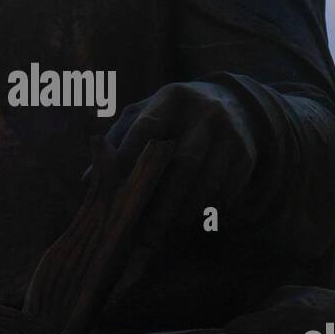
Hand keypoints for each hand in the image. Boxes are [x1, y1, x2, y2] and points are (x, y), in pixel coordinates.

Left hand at [103, 81, 258, 232]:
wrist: (232, 105)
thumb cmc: (173, 118)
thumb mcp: (146, 115)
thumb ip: (118, 140)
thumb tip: (88, 179)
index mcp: (171, 98)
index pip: (147, 126)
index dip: (130, 158)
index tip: (115, 191)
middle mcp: (204, 112)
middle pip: (183, 163)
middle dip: (162, 204)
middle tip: (144, 235)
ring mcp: (230, 133)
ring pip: (207, 181)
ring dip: (185, 212)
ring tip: (166, 230)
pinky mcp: (246, 154)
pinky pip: (227, 191)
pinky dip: (208, 211)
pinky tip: (192, 220)